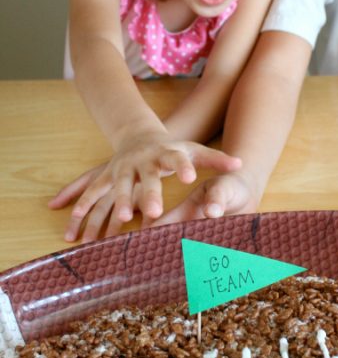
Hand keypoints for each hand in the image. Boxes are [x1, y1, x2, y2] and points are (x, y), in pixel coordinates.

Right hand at [49, 138, 241, 241]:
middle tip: (155, 211)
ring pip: (120, 186)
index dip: (183, 167)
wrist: (139, 136)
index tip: (190, 177)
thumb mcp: (194, 150)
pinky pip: (95, 191)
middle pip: (148, 178)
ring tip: (124, 219)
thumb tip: (241, 163)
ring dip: (120, 201)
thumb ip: (216, 159)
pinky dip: (84, 205)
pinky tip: (75, 221)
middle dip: (150, 193)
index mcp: (166, 153)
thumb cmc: (173, 150)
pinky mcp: (108, 176)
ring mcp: (123, 168)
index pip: (177, 159)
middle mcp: (143, 161)